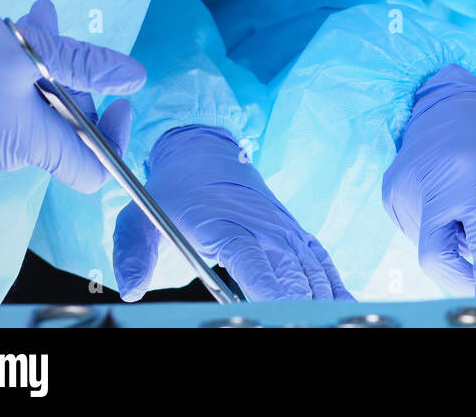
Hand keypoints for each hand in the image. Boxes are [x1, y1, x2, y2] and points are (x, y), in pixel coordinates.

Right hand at [0, 0, 139, 191]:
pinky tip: (18, 27)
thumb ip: (87, 64)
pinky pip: (10, 96)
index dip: (114, 139)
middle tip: (64, 36)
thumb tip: (136, 77)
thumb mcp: (35, 51)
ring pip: (38, 100)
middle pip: (68, 124)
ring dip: (49, 60)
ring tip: (40, 16)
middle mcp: (12, 147)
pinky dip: (21, 66)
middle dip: (76, 78)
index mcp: (33, 143)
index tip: (118, 99)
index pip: (92, 170)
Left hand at [113, 125, 352, 300]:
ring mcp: (284, 229)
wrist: (205, 153)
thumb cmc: (173, 193)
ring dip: (321, 299)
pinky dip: (336, 285)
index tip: (274, 311)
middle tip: (297, 322)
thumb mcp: (139, 219)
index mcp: (224, 223)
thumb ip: (133, 254)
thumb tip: (131, 290)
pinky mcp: (296, 233)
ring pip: (312, 270)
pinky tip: (344, 305)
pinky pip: (322, 262)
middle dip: (298, 306)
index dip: (266, 287)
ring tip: (327, 321)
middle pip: (290, 273)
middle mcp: (262, 226)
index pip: (251, 260)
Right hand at [382, 64, 475, 296]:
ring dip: (455, 240)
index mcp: (469, 175)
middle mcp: (429, 186)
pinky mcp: (390, 195)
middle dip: (462, 278)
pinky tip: (447, 196)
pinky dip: (440, 227)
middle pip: (437, 259)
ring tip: (464, 198)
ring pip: (432, 246)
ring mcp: (402, 192)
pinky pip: (419, 231)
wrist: (439, 94)